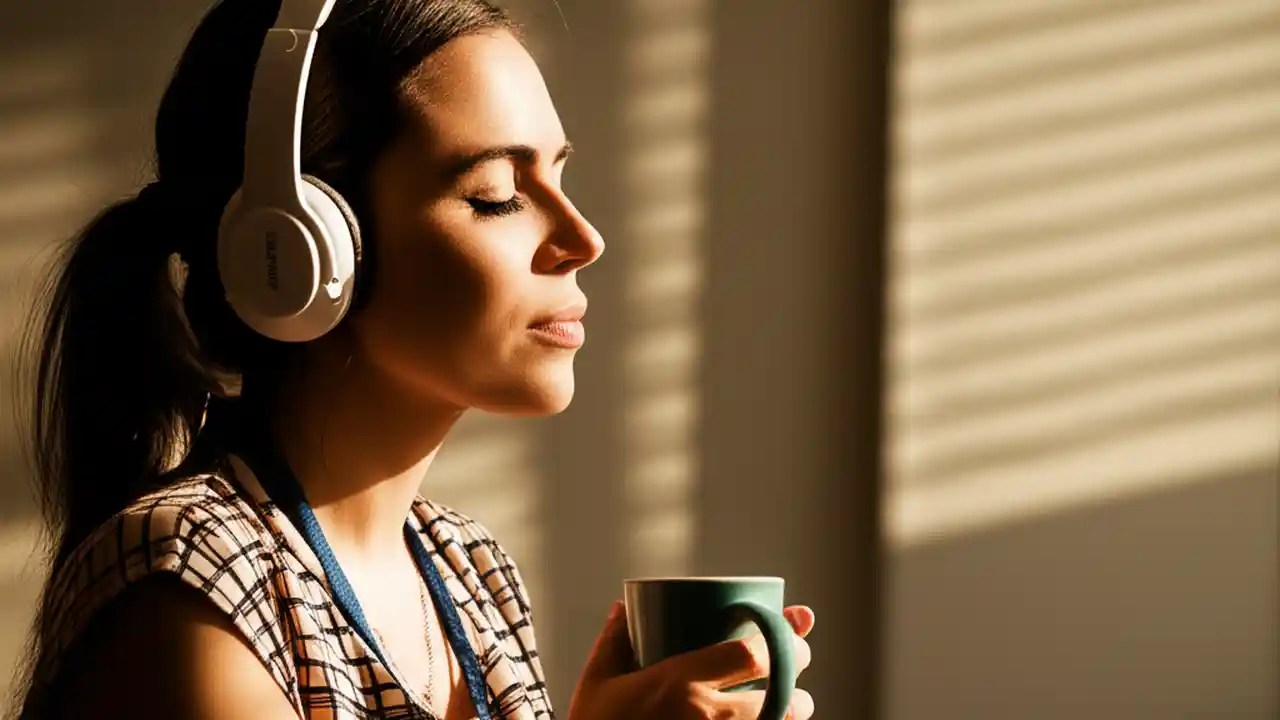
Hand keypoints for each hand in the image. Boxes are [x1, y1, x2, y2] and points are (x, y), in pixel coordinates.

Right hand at [567, 601, 815, 719]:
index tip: (795, 627)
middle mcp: (705, 717)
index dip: (782, 638)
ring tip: (799, 702)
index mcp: (678, 683)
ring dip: (795, 711)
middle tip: (799, 662)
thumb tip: (623, 608)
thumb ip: (613, 642)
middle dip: (796, 673)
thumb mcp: (598, 682)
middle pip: (778, 692)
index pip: (749, 654)